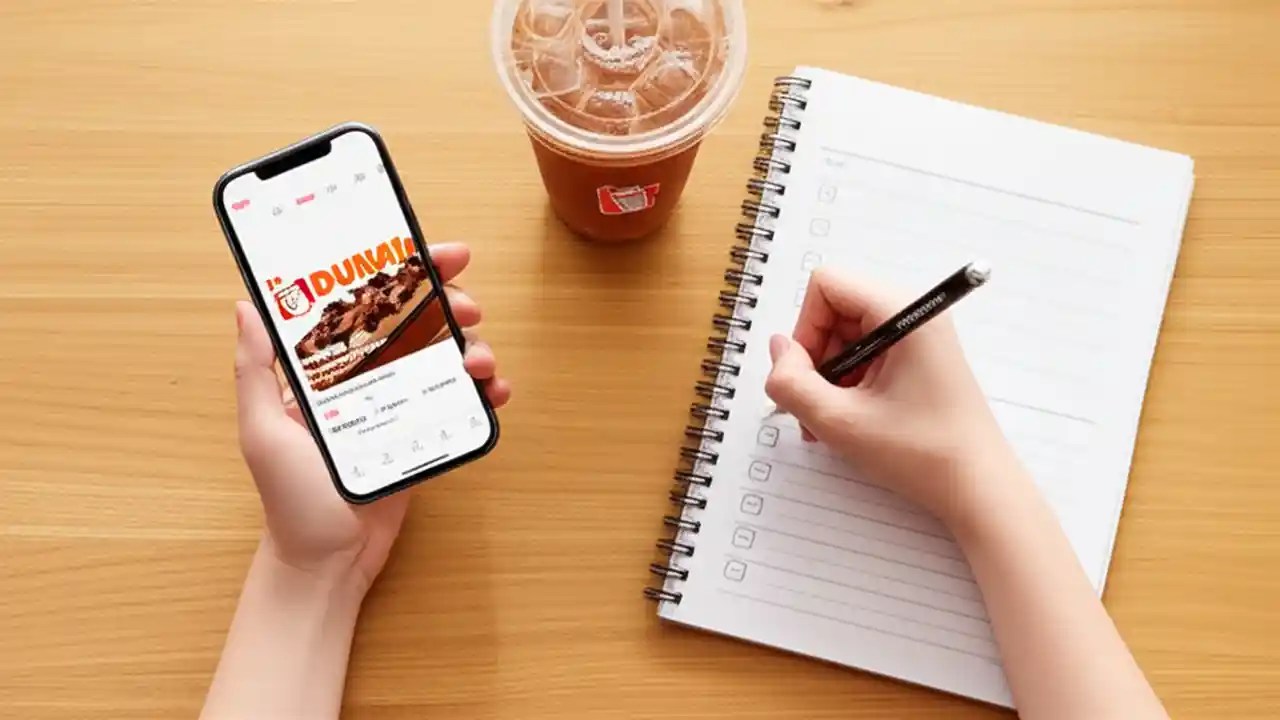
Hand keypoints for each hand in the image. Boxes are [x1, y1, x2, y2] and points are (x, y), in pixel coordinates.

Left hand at [233, 243, 510, 593]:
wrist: (328, 561)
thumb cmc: (289, 500)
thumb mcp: (262, 431)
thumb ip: (255, 371)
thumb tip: (246, 306)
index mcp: (329, 366)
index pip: (367, 302)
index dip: (403, 270)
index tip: (436, 253)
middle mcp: (368, 376)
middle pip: (418, 320)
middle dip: (449, 301)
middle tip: (466, 306)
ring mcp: (401, 403)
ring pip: (447, 355)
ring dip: (473, 345)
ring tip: (478, 361)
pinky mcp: (427, 433)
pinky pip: (463, 401)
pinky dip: (486, 390)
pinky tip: (495, 391)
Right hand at [764, 268, 1026, 529]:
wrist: (978, 488)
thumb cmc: (922, 454)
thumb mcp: (839, 421)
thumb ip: (792, 382)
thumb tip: (778, 350)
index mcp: (903, 313)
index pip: (827, 285)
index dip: (805, 327)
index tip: (806, 374)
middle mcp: (913, 314)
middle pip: (835, 310)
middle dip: (814, 358)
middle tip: (812, 407)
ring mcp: (917, 338)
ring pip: (846, 337)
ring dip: (826, 378)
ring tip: (827, 423)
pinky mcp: (917, 360)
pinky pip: (865, 356)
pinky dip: (846, 385)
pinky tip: (846, 422)